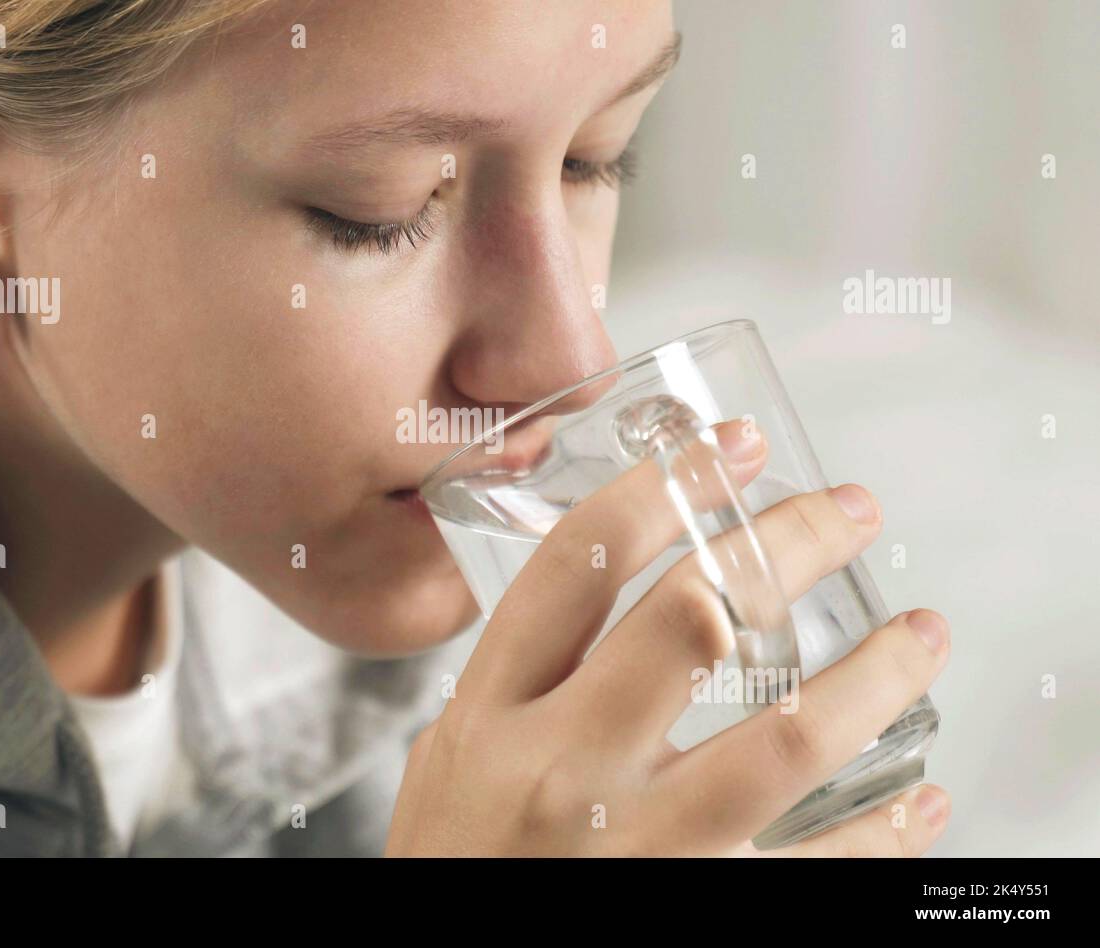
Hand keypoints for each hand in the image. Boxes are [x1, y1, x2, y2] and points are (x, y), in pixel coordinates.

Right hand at [386, 421, 950, 855]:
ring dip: (875, 674)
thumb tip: (582, 614)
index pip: (579, 566)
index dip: (664, 488)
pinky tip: (918, 798)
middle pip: (694, 618)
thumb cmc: (455, 873)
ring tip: (921, 635)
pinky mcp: (698, 910)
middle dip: (787, 545)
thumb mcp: (446, 763)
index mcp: (492, 717)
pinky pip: (820, 867)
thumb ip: (509, 686)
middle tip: (846, 511)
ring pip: (788, 738)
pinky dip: (888, 831)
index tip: (729, 449)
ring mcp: (638, 849)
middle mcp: (565, 770)